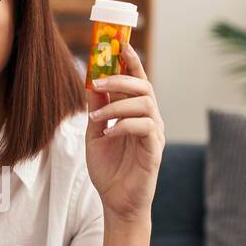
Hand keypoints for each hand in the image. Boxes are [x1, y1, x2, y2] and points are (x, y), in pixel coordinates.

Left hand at [85, 40, 163, 223]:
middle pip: (143, 86)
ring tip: (96, 117)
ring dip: (118, 105)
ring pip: (145, 103)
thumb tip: (91, 80)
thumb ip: (96, 108)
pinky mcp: (154, 149)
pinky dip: (124, 125)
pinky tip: (108, 134)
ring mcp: (154, 133)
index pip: (137, 80)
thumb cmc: (108, 169)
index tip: (119, 43)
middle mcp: (149, 118)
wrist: (116, 202)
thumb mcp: (95, 133)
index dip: (130, 60)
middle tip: (97, 82)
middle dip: (119, 79)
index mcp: (135, 112)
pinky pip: (144, 127)